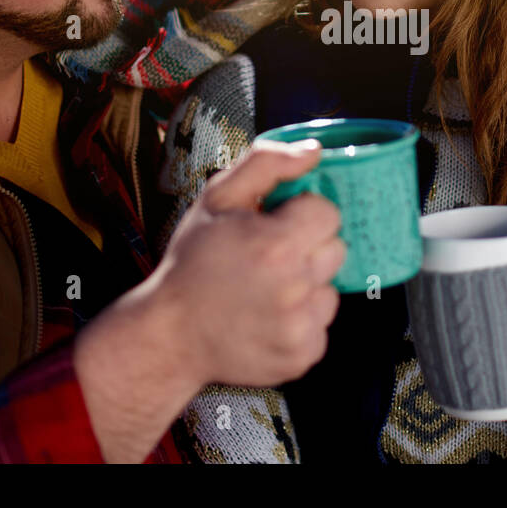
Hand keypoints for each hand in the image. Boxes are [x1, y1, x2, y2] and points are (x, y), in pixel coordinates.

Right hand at [157, 138, 344, 387]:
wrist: (170, 334)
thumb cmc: (192, 262)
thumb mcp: (217, 199)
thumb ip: (267, 164)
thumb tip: (314, 151)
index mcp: (277, 245)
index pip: (329, 213)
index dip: (302, 214)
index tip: (275, 225)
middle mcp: (295, 288)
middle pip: (336, 250)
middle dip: (307, 247)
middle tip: (267, 256)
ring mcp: (300, 327)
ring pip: (330, 288)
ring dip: (306, 285)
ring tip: (265, 289)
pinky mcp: (303, 356)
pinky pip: (321, 324)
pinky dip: (301, 320)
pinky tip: (267, 316)